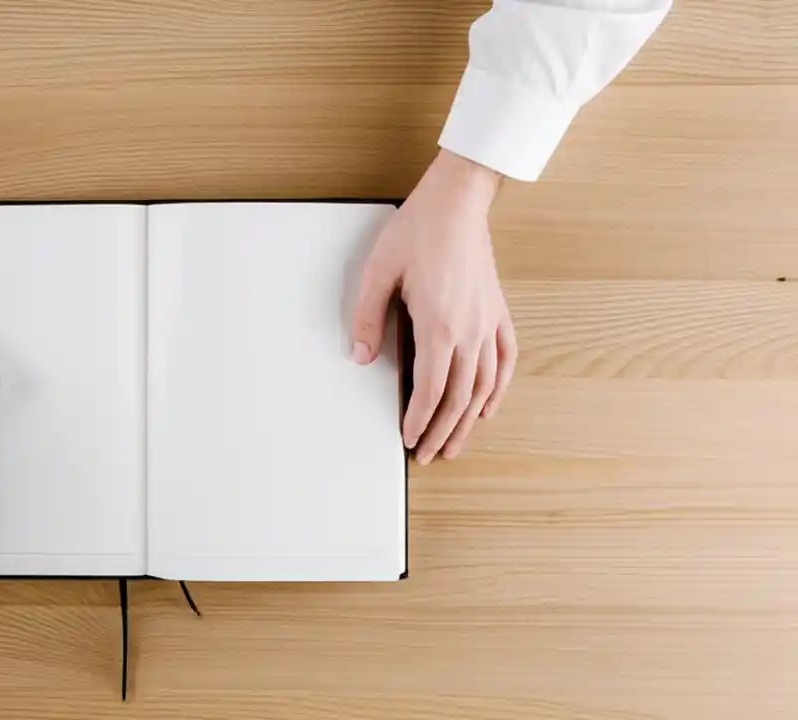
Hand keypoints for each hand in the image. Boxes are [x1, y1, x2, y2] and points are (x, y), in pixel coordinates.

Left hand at [350, 150, 516, 463]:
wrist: (457, 201)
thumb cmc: (417, 231)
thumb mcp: (378, 272)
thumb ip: (368, 318)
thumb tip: (361, 357)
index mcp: (439, 325)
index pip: (430, 389)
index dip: (419, 420)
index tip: (409, 439)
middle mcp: (469, 331)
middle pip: (459, 397)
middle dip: (442, 432)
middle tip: (429, 456)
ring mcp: (487, 322)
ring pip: (484, 387)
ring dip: (469, 421)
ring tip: (457, 445)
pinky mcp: (497, 311)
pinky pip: (505, 360)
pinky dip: (500, 389)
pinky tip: (490, 408)